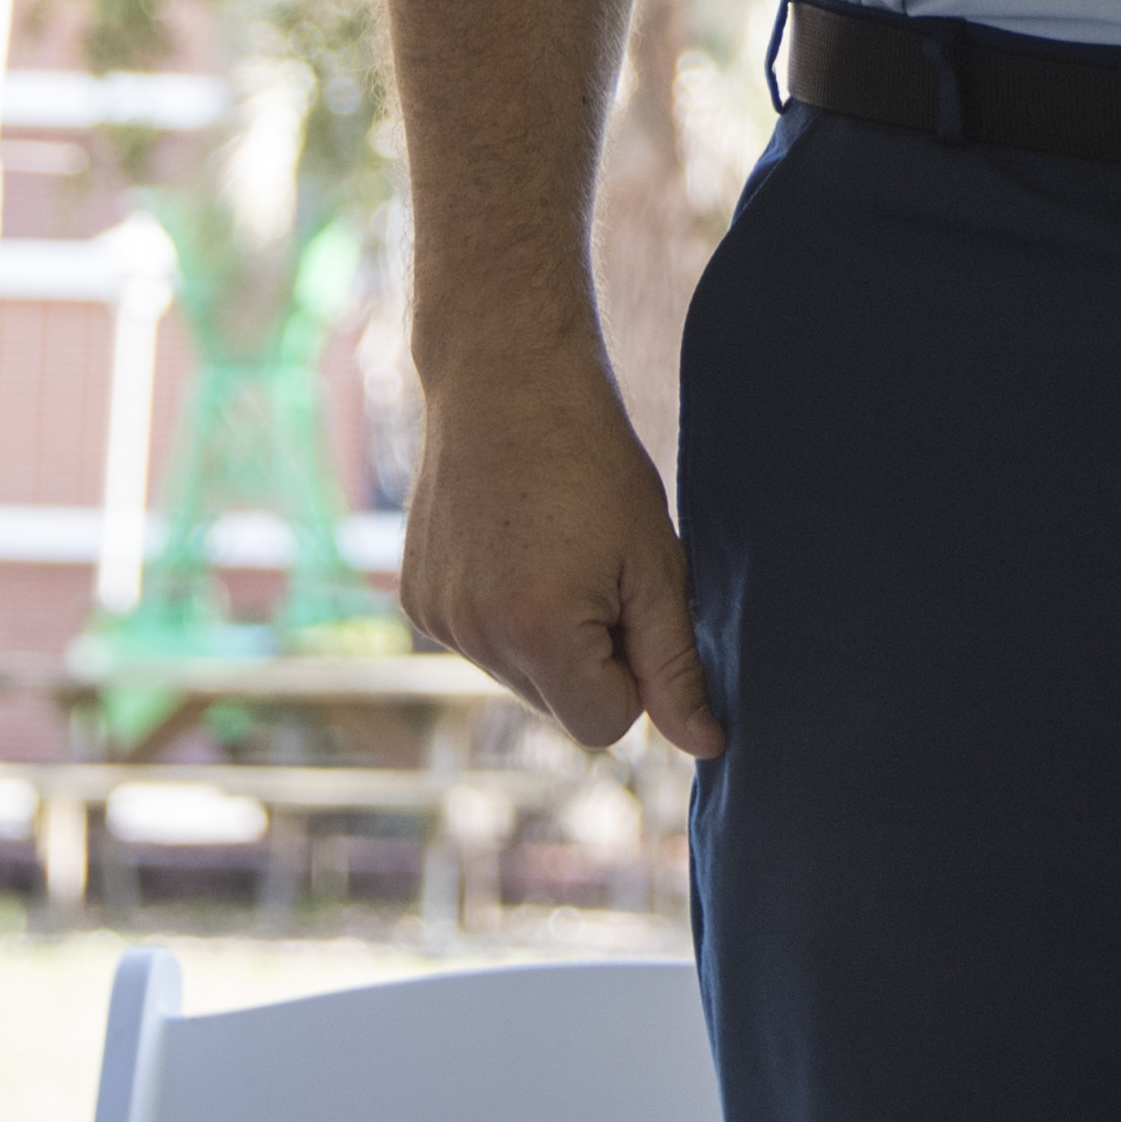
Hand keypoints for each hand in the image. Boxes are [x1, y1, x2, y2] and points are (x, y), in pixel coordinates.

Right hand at [401, 343, 722, 761]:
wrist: (506, 376)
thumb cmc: (596, 464)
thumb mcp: (656, 563)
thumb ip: (676, 664)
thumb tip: (706, 745)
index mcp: (539, 633)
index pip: (605, 725)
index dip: (633, 672)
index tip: (633, 603)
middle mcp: (475, 637)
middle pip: (558, 706)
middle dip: (589, 661)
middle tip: (599, 569)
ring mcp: (436, 618)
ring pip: (519, 676)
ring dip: (546, 638)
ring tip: (554, 548)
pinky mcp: (413, 597)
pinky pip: (478, 641)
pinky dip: (503, 613)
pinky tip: (512, 543)